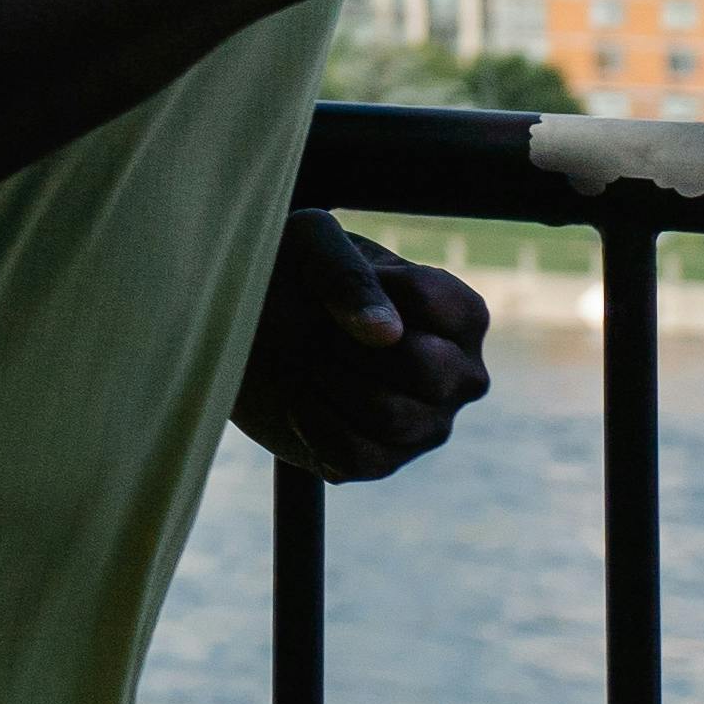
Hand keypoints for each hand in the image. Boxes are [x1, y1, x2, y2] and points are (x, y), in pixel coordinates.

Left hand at [235, 211, 491, 481]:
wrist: (242, 322)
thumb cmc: (289, 271)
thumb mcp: (308, 242)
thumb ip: (347, 272)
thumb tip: (386, 334)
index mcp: (461, 315)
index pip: (438, 306)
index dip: (370, 290)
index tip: (337, 281)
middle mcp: (460, 375)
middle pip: (427, 371)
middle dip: (351, 345)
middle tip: (318, 331)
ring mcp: (427, 424)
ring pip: (392, 417)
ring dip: (329, 381)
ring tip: (309, 361)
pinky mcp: (381, 461)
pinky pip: (357, 456)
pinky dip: (312, 421)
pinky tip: (298, 397)